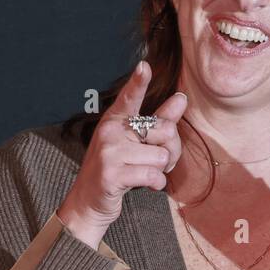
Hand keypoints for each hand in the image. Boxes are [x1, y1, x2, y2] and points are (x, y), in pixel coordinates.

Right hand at [57, 60, 187, 244]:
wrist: (87, 203)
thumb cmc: (115, 170)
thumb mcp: (133, 143)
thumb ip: (157, 122)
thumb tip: (181, 98)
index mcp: (114, 120)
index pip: (130, 98)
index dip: (138, 82)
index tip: (144, 66)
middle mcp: (110, 132)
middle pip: (164, 130)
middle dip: (171, 150)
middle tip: (158, 161)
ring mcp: (109, 153)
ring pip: (161, 157)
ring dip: (160, 171)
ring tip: (143, 174)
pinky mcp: (113, 175)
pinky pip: (153, 175)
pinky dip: (156, 184)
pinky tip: (145, 186)